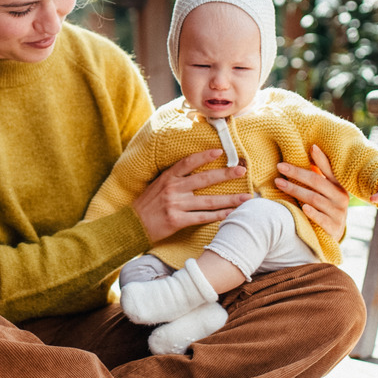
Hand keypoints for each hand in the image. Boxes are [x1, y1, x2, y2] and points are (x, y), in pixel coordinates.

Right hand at [131, 149, 252, 243]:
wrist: (131, 226)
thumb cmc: (145, 205)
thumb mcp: (156, 185)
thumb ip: (173, 178)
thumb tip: (194, 170)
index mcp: (167, 177)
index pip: (188, 162)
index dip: (204, 156)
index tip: (220, 151)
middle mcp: (173, 189)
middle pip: (204, 179)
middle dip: (225, 174)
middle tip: (242, 170)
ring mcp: (176, 205)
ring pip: (208, 201)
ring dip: (230, 199)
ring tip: (246, 198)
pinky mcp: (177, 221)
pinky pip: (203, 217)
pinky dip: (218, 216)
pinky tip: (231, 214)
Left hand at [274, 145, 349, 240]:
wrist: (334, 236)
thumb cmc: (326, 209)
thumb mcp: (326, 193)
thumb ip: (318, 178)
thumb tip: (304, 155)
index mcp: (338, 186)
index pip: (329, 170)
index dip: (321, 159)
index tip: (311, 146)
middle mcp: (340, 197)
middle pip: (317, 182)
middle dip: (297, 173)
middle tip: (280, 166)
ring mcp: (338, 213)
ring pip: (315, 199)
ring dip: (296, 190)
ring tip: (279, 183)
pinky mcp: (333, 227)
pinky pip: (321, 219)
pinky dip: (312, 213)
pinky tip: (303, 207)